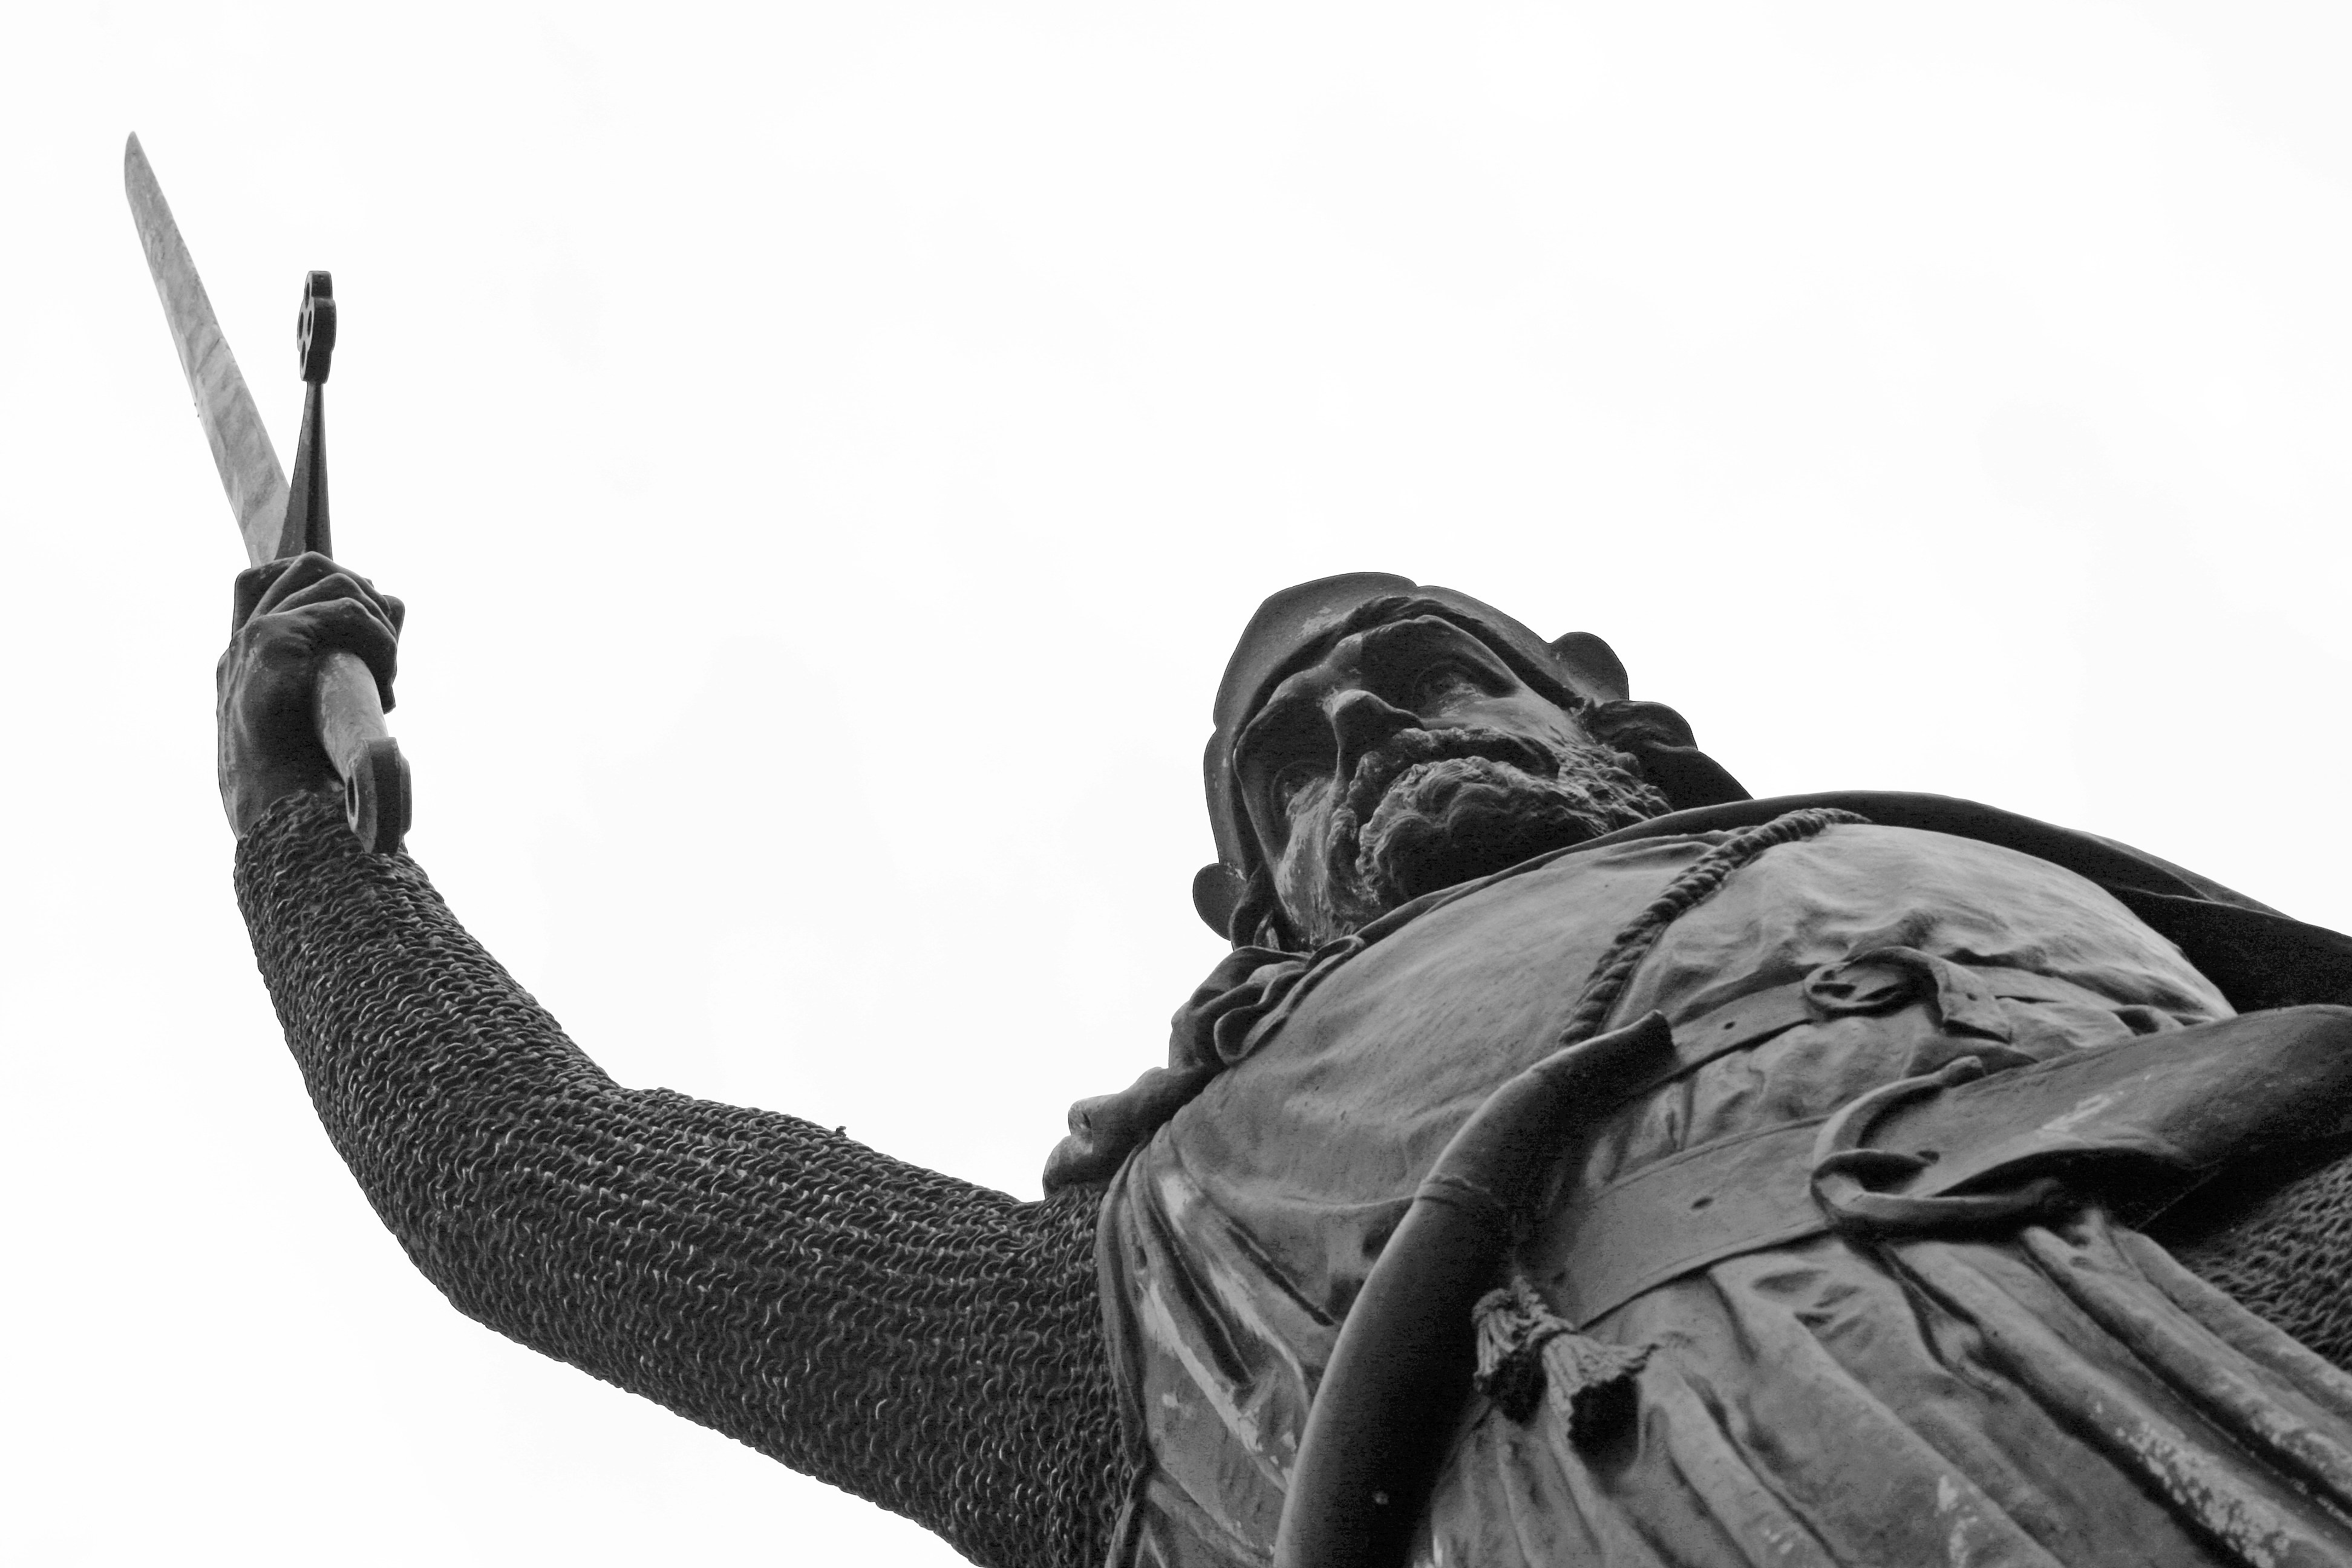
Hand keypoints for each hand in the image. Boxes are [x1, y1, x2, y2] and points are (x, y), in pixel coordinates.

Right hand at [216, 553, 403, 837]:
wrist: (278, 818)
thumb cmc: (300, 783)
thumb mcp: (312, 723)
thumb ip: (327, 680)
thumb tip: (386, 636)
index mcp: (241, 661)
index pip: (264, 581)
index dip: (320, 578)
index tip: (368, 608)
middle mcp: (241, 643)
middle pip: (306, 566)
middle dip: (360, 588)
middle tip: (389, 639)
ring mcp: (253, 638)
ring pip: (332, 582)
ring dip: (376, 617)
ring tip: (390, 667)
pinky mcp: (273, 642)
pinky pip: (345, 612)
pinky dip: (379, 637)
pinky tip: (388, 676)